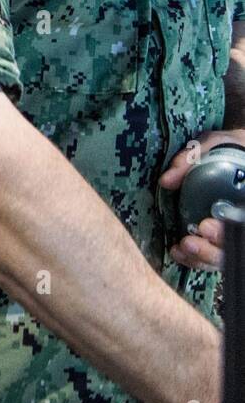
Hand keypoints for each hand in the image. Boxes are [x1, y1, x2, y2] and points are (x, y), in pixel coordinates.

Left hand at [159, 128, 244, 270]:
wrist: (236, 151)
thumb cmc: (227, 147)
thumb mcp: (211, 144)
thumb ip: (190, 158)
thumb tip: (166, 182)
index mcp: (243, 200)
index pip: (240, 224)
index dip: (227, 232)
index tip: (205, 226)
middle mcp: (240, 219)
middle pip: (236, 247)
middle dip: (212, 249)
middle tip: (189, 241)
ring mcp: (234, 232)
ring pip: (225, 258)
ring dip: (203, 257)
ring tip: (181, 248)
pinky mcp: (220, 238)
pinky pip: (212, 257)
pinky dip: (196, 259)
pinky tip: (178, 251)